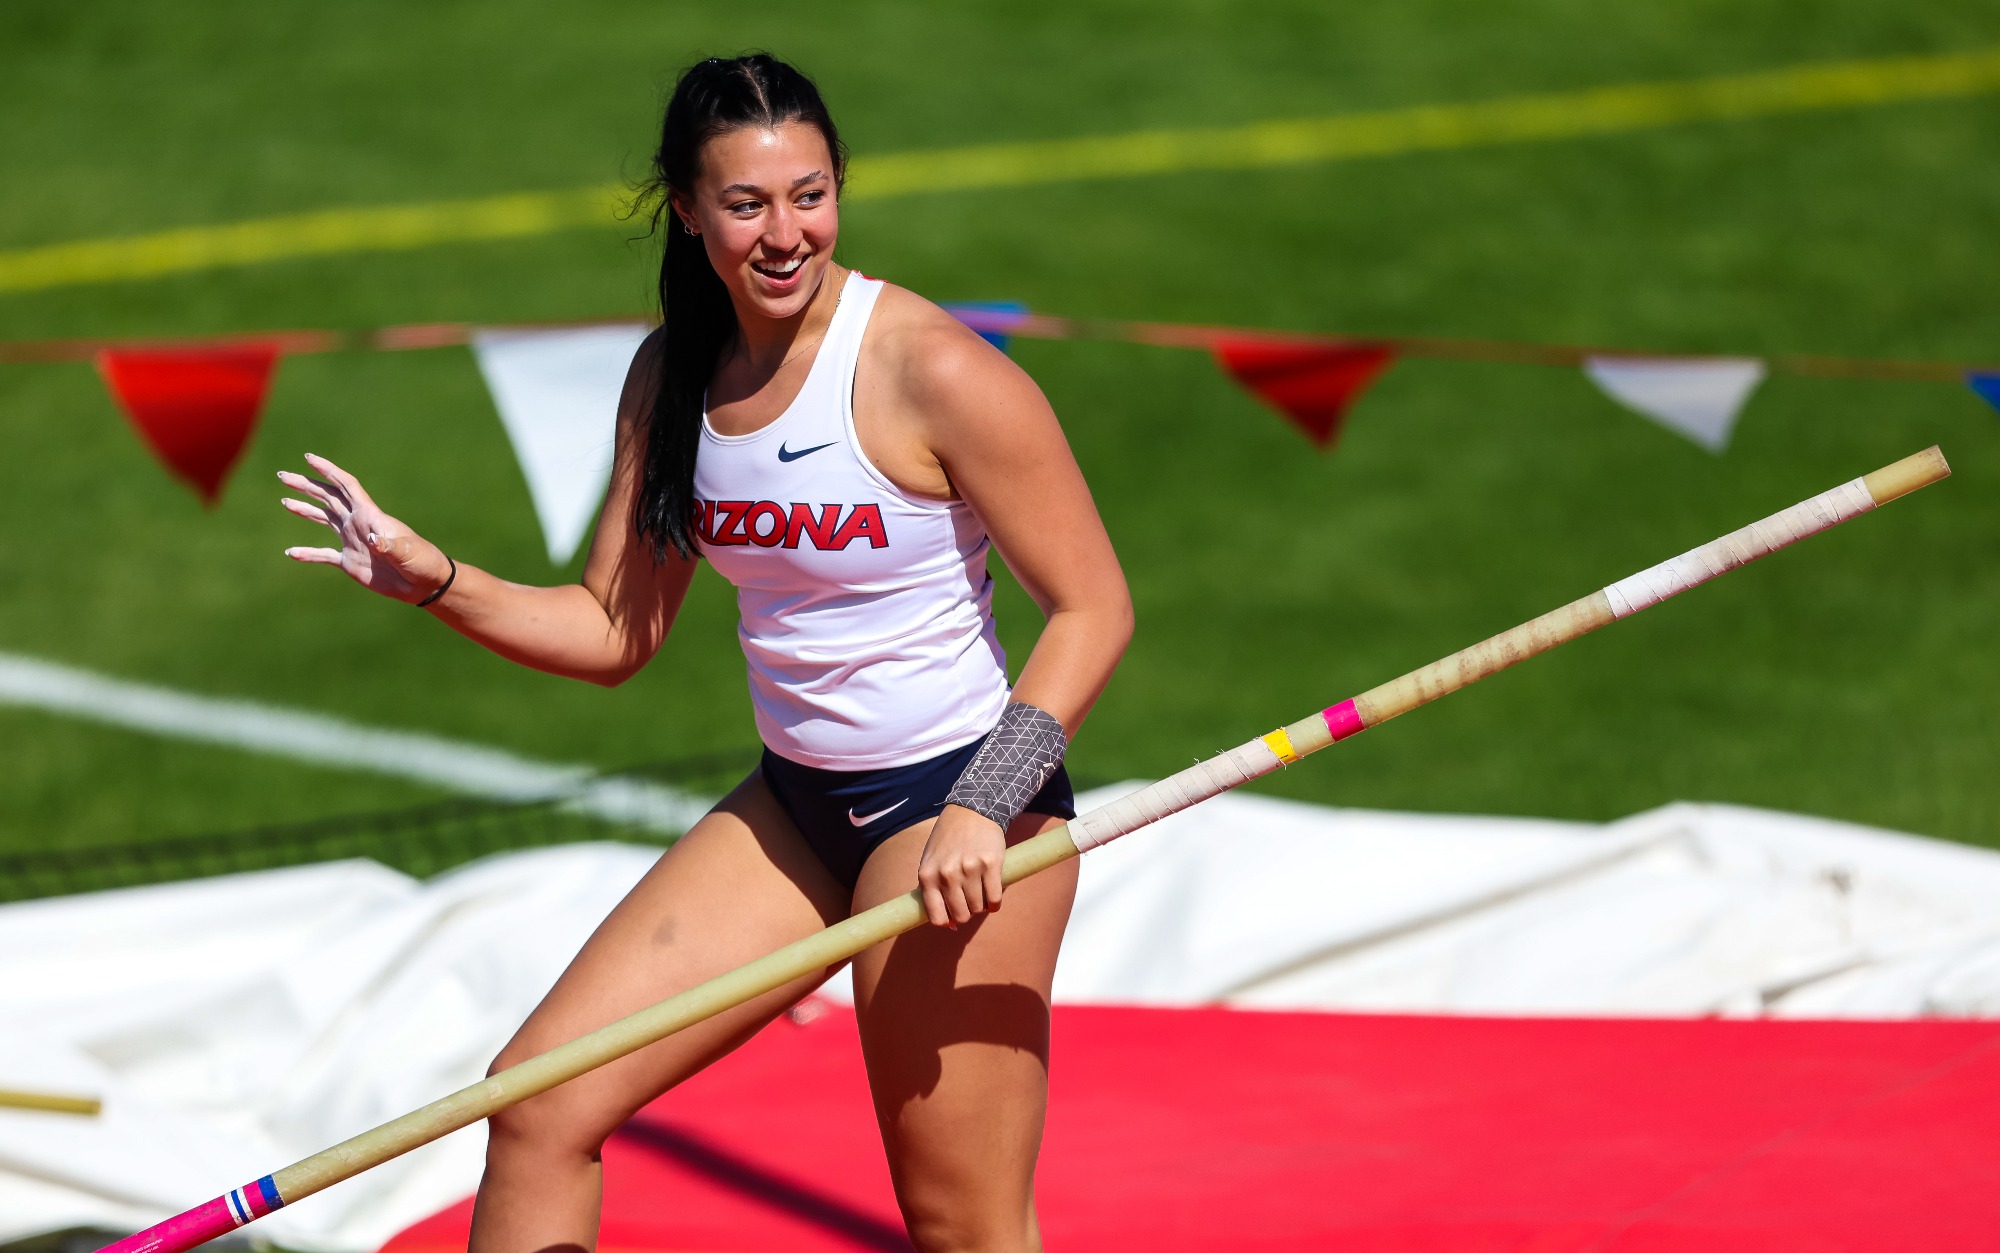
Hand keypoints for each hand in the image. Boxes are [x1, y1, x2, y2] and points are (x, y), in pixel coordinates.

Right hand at [278, 454, 451, 603]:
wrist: (425, 583)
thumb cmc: (421, 561)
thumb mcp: (407, 552)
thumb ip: (389, 545)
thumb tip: (372, 539)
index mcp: (370, 515)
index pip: (346, 486)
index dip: (329, 471)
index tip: (309, 458)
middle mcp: (358, 523)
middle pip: (328, 497)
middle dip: (307, 486)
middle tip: (283, 476)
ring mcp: (352, 541)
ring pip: (324, 518)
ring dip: (305, 509)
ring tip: (285, 501)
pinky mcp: (350, 561)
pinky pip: (323, 555)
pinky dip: (307, 554)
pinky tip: (291, 553)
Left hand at [917, 804, 1006, 927]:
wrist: (971, 811)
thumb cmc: (948, 840)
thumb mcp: (931, 862)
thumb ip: (934, 890)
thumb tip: (950, 925)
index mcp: (927, 876)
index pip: (936, 917)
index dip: (948, 922)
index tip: (954, 918)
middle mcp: (947, 874)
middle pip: (962, 915)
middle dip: (967, 913)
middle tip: (970, 902)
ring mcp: (969, 869)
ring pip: (979, 908)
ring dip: (981, 906)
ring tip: (980, 893)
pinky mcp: (991, 864)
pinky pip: (995, 898)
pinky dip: (995, 903)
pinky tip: (993, 898)